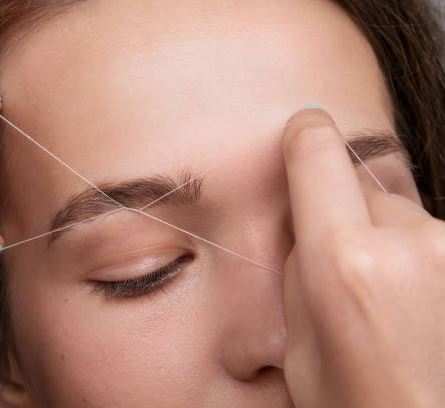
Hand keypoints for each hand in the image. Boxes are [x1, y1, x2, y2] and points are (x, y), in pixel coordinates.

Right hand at [282, 108, 444, 407]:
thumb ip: (302, 267)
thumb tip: (309, 221)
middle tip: (348, 273)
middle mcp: (410, 243)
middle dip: (348, 217)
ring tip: (393, 306)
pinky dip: (423, 262)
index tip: (304, 130)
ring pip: (405, 216)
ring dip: (392, 243)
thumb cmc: (360, 405)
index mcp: (343, 262)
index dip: (305, 135)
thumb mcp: (300, 342)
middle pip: (363, 191)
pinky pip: (436, 240)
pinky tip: (422, 310)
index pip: (318, 154)